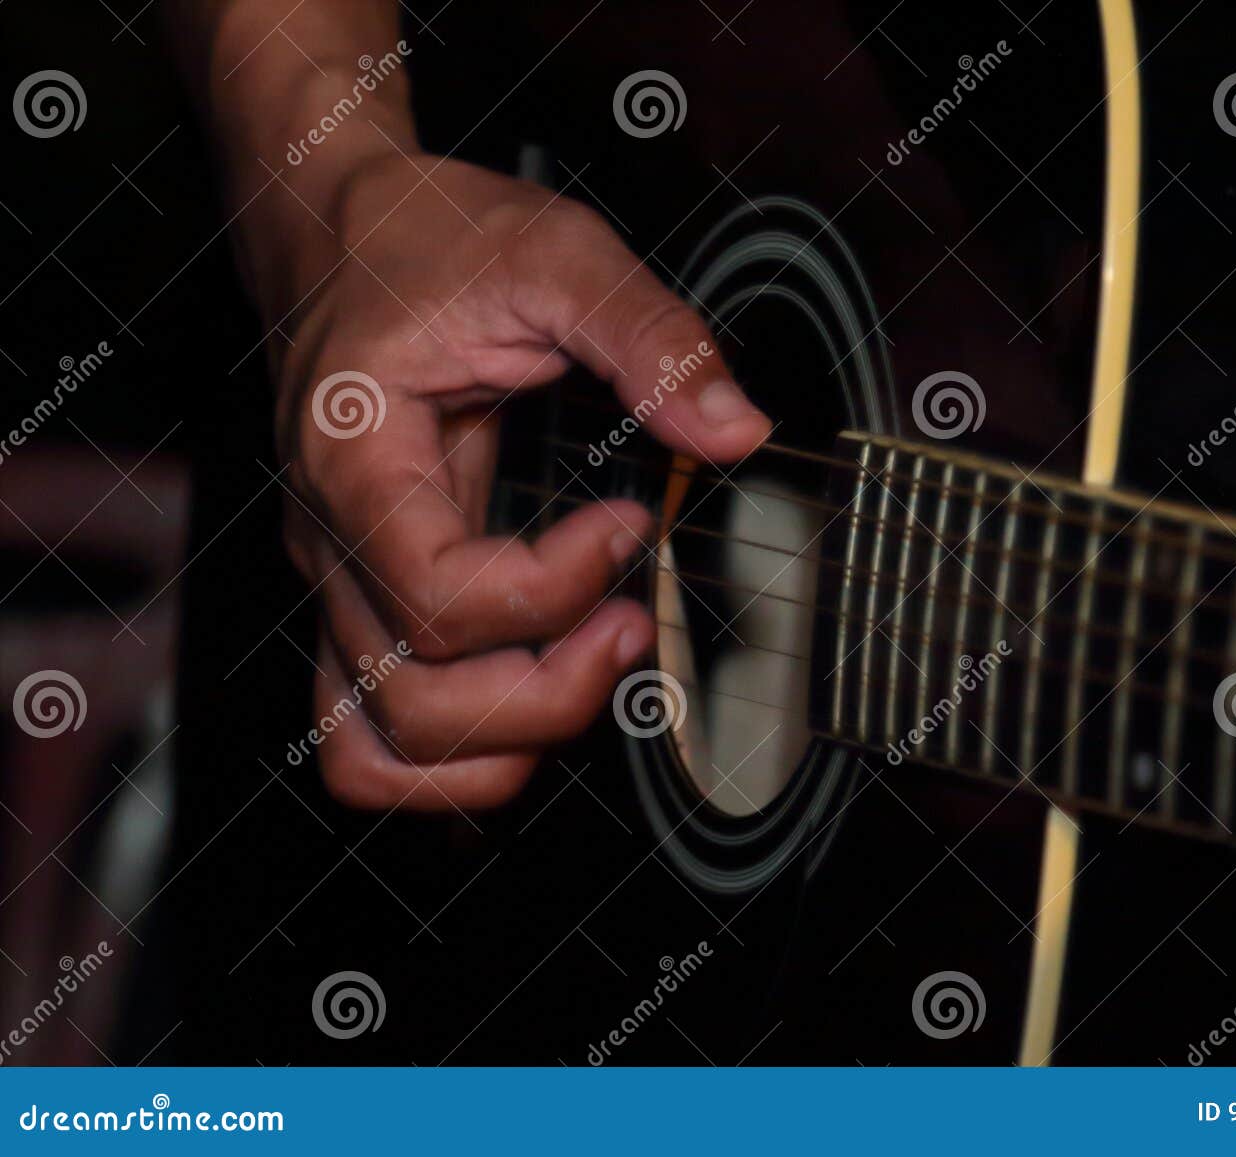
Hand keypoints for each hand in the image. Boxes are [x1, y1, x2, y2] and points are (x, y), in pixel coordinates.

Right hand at [270, 152, 768, 809]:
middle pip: (419, 702)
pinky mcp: (360, 603)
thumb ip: (649, 337)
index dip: (559, 587)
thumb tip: (735, 427)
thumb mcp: (554, 252)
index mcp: (356, 462)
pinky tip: (526, 717)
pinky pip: (366, 740)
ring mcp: (337, 586)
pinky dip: (446, 765)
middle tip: (631, 622)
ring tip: (585, 667)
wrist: (339, 230)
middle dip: (552, 690)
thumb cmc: (428, 240)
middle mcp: (331, 544)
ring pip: (384, 750)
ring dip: (503, 744)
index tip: (629, 524)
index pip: (443, 600)